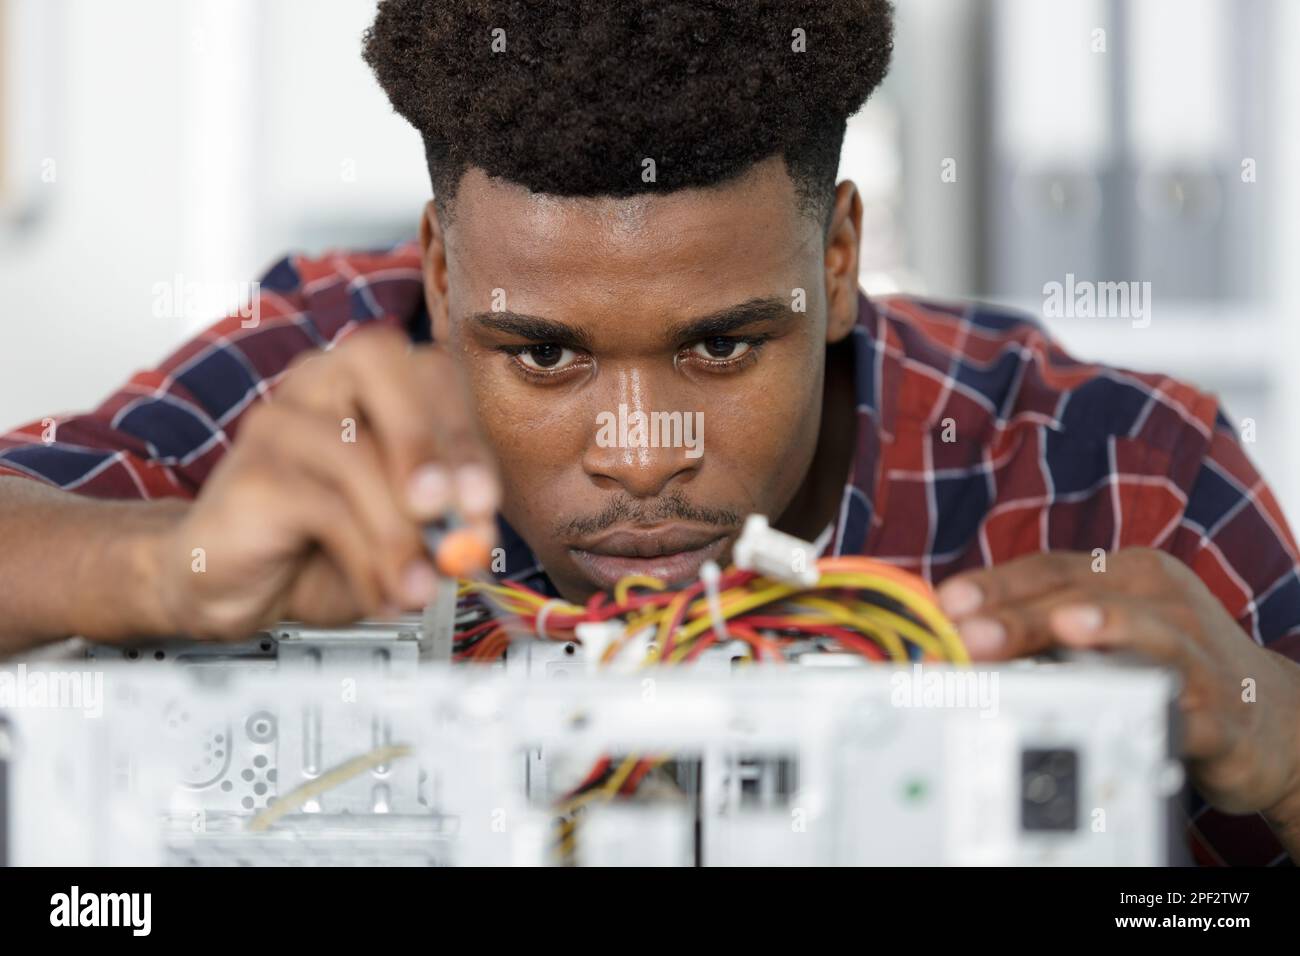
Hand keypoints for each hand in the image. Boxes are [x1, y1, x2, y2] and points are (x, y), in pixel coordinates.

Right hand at [150, 325, 499, 639]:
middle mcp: (318, 384)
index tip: (483, 501)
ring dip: (400, 532)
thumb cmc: (320, 543)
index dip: (463, 432)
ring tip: (420, 586)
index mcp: (366, 382)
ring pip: (354, 453)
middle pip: (377, 362)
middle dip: (426, 439)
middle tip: (449, 509)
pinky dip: (365, 560)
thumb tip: (476, 534)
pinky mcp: (252, 476)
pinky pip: (323, 508)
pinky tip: (381, 594)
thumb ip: (443, 524)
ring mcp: (278, 423)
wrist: (231, 581)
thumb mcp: (402, 533)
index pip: (428, 371)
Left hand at [936, 549, 1299, 822]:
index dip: (997, 582)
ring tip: (1065, 627)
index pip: (1050, 569)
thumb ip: (1036, 627)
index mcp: (1126, 576)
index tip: (947, 600)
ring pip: (1148, 636)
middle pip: (1083, 598)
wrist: (1266, 717)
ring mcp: (1197, 655)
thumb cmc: (1164, 664)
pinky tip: (1123, 707)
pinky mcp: (1221, 714)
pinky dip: (1158, 706)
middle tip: (971, 632)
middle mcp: (1163, 604)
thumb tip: (952, 633)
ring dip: (1105, 630)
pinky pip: (1187, 709)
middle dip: (1022, 615)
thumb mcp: (1103, 630)